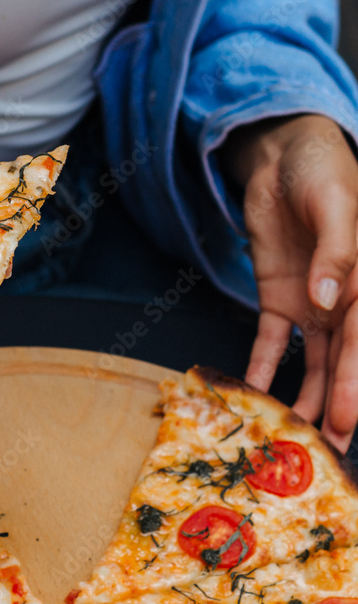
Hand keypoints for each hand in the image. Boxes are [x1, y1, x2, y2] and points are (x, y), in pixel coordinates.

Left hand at [222, 113, 357, 451]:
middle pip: (341, 361)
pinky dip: (263, 367)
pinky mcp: (277, 300)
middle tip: (329, 446)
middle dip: (336, 404)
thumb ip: (335, 252)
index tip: (350, 421)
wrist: (284, 157)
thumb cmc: (324, 175)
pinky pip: (271, 342)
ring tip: (295, 433)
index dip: (355, 383)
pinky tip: (256, 393)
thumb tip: (327, 298)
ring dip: (304, 396)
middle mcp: (341, 302)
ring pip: (311, 363)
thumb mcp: (336, 206)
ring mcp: (310, 305)